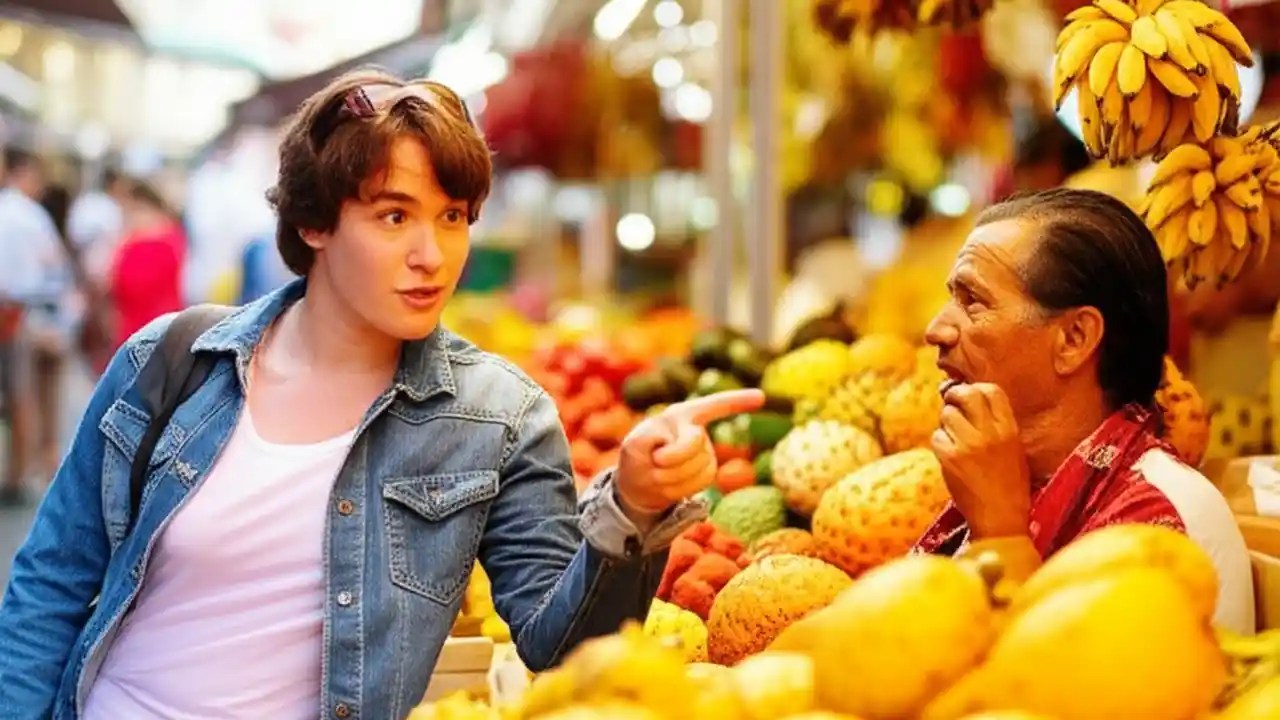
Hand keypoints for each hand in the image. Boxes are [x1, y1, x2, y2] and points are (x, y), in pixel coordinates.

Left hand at [615, 389, 765, 514]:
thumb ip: (653, 444)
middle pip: (693, 445)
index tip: (761, 397)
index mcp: (680, 415)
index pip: (713, 406)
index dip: (737, 401)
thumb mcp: (634, 447)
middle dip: (670, 458)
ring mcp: (706, 451)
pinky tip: (670, 483)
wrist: (640, 483)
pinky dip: (680, 487)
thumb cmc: (636, 457)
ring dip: (672, 476)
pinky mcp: (708, 470)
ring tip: (659, 473)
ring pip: (698, 467)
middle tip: (654, 462)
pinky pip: (702, 481)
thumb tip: (675, 454)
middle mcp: (696, 430)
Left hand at [930, 382, 1030, 539]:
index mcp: (1009, 430)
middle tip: (951, 403)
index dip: (977, 389)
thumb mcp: (1013, 450)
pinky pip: (936, 437)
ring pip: (947, 415)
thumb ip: (995, 425)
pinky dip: (940, 444)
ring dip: (946, 424)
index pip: (991, 390)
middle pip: (966, 394)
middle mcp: (990, 433)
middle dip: (954, 395)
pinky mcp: (950, 458)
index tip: (969, 396)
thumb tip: (967, 398)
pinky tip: (949, 457)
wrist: (1000, 518)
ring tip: (954, 439)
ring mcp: (968, 445)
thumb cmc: (1008, 486)